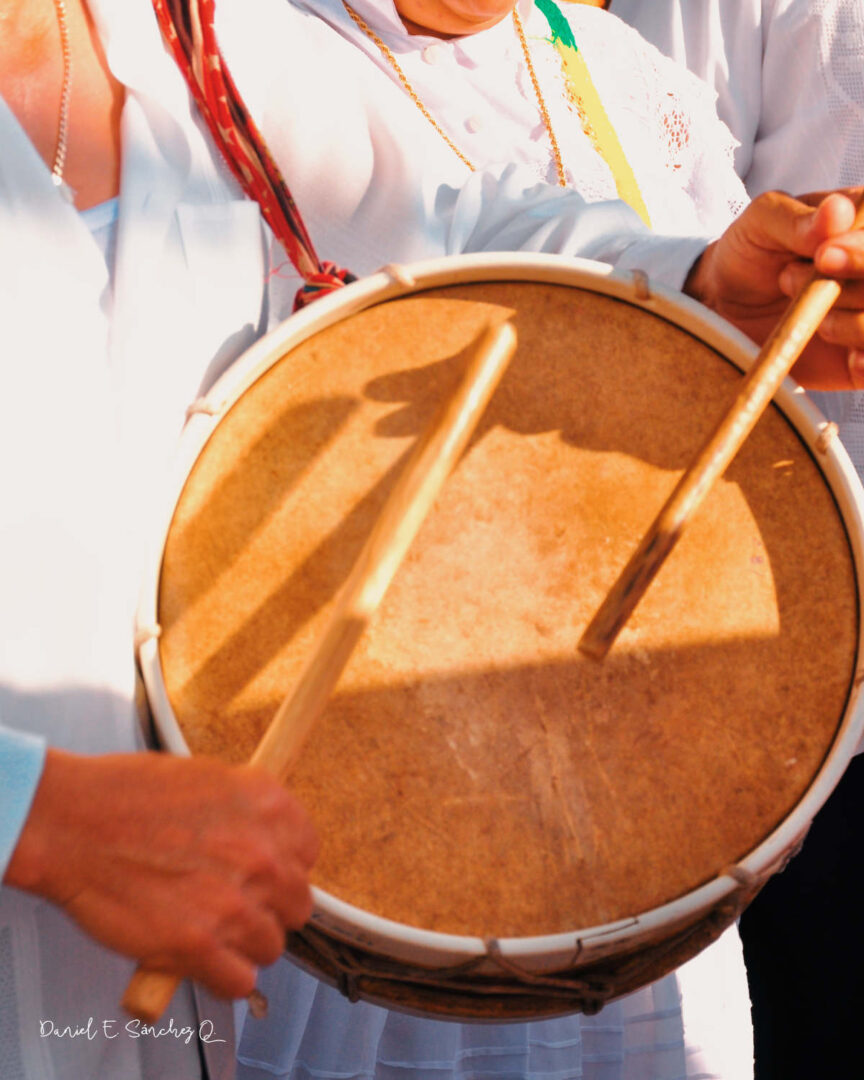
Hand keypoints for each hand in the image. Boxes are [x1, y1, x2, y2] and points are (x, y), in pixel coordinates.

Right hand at [4, 749, 317, 998]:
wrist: (73, 822)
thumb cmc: (128, 796)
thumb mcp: (209, 777)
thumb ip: (247, 812)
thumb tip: (267, 840)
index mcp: (268, 805)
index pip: (307, 852)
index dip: (281, 865)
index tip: (259, 873)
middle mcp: (263, 854)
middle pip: (296, 904)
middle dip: (266, 907)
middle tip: (230, 904)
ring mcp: (234, 902)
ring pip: (270, 946)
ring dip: (243, 944)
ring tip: (208, 930)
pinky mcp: (199, 945)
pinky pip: (239, 982)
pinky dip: (222, 977)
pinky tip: (200, 959)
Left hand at [684, 189, 863, 388]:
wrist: (723, 307)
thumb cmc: (749, 252)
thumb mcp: (762, 223)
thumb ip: (799, 218)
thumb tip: (839, 210)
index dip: (862, 250)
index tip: (822, 255)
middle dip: (849, 287)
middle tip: (789, 280)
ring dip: (848, 322)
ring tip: (801, 311)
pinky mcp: (858, 355)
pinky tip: (850, 361)